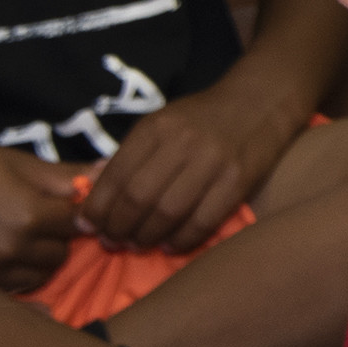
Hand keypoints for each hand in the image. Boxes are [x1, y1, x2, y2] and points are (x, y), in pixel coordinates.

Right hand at [0, 135, 81, 291]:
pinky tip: (2, 252)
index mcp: (28, 214)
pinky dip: (13, 272)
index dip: (71, 211)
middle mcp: (11, 248)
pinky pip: (9, 287)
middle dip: (57, 237)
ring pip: (38, 276)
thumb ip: (62, 175)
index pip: (76, 223)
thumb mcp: (14, 161)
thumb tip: (104, 172)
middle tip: (39, 219)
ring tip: (19, 235)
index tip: (59, 203)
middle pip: (60, 254)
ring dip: (38, 259)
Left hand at [82, 82, 294, 252]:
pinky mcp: (238, 182)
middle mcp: (182, 143)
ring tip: (137, 245)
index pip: (116, 175)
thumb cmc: (203, 117)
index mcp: (157, 127)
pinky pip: (203, 221)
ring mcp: (213, 163)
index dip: (97, 208)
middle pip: (138, 198)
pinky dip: (181, 240)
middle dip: (118, 227)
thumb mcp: (162, 123)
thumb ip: (132, 155)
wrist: (260, 101)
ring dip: (146, 237)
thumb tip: (95, 193)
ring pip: (168, 213)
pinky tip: (169, 245)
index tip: (87, 227)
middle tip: (111, 241)